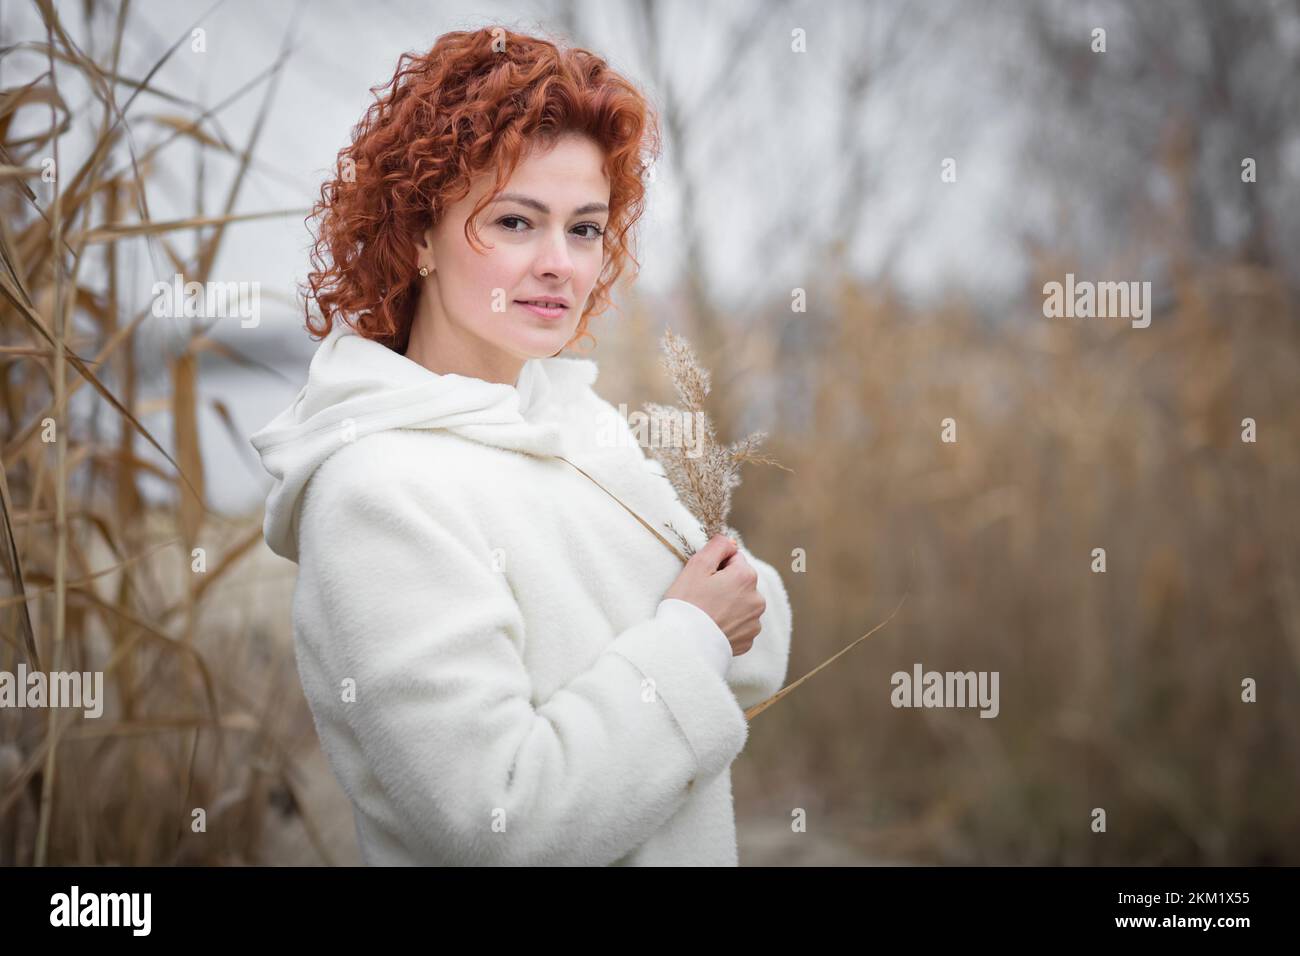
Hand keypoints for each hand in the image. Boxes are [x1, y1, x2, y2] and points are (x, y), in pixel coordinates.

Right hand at [662, 534, 765, 655]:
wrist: (684, 644)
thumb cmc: (687, 603)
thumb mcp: (697, 565)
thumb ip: (717, 546)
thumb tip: (731, 541)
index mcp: (746, 576)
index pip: (734, 559)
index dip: (715, 566)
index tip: (703, 579)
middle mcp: (757, 599)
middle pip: (739, 582)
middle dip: (724, 585)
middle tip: (702, 597)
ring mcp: (754, 622)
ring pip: (741, 603)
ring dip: (728, 604)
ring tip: (707, 614)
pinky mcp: (748, 640)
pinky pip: (739, 625)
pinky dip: (729, 624)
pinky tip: (713, 627)